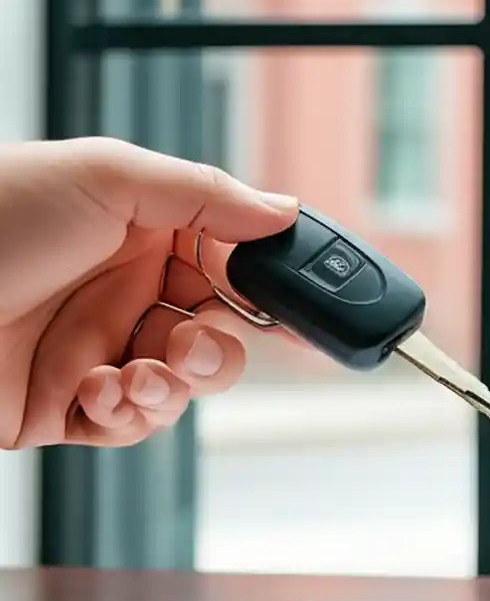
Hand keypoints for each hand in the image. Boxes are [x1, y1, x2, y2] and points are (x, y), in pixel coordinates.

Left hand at [0, 137, 298, 447]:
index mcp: (145, 230)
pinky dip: (130, 415)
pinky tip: (99, 392)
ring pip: (186, 386)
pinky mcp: (65, 408)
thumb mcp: (106, 175)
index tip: (313, 309)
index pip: (235, 263)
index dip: (275, 289)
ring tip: (141, 372)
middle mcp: (126, 290)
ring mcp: (99, 350)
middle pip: (221, 333)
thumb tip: (285, 211)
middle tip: (193, 342)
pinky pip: (134, 425)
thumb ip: (207, 193)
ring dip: (177, 386)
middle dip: (220, 348)